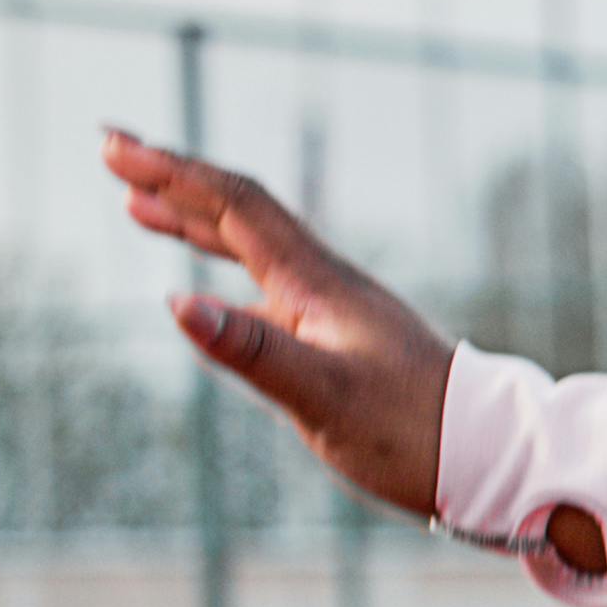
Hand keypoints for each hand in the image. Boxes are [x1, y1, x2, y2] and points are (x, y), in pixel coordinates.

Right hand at [105, 128, 455, 521]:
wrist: (493, 459)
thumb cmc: (415, 434)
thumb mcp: (325, 398)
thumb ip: (252, 352)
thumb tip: (178, 303)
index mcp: (318, 284)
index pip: (236, 205)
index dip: (173, 172)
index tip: (116, 148)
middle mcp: (325, 284)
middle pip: (241, 212)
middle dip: (174, 180)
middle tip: (112, 153)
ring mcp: (334, 312)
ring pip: (253, 248)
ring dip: (195, 222)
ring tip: (137, 207)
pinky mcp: (340, 343)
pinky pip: (268, 289)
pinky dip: (226, 276)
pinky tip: (206, 296)